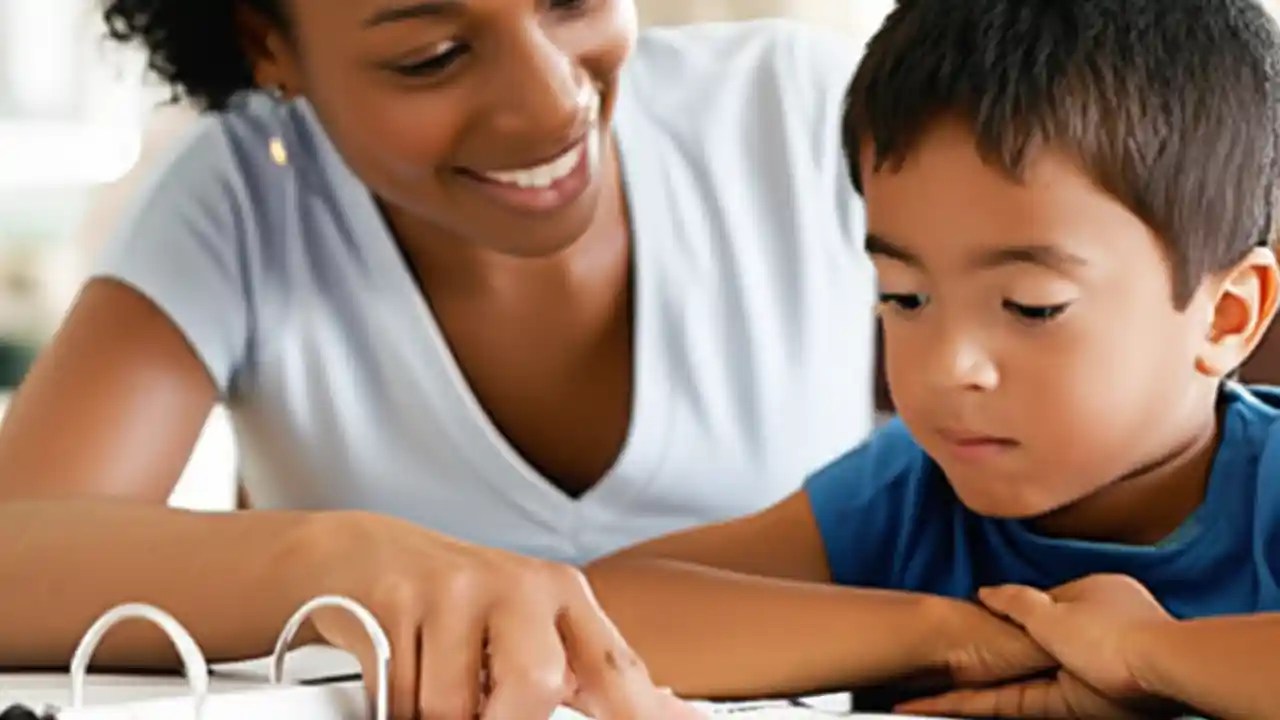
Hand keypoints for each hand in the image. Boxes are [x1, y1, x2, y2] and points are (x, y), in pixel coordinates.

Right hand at [289, 511, 687, 719]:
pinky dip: (394, 705)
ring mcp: (452, 588)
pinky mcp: (395, 599)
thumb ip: (585, 670)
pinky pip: (399, 695)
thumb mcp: (524, 627)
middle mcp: (514, 584)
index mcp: (560, 594)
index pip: (615, 667)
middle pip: (535, 686)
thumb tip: (663, 711)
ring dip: (434, 716)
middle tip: (483, 709)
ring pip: (452, 708)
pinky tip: (397, 667)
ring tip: (430, 683)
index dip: (646, 711)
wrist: (356, 555)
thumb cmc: (454, 602)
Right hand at [899, 575, 1177, 717]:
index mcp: (1083, 597)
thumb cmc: (1116, 633)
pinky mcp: (1073, 706)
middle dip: (973, 660)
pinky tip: (947, 706)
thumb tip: (985, 591)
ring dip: (969, 689)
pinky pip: (1016, 702)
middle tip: (932, 668)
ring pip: (1009, 681)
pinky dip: (981, 704)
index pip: (1031, 606)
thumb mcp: (1052, 609)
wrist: (1162, 671)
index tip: (962, 624)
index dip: (996, 616)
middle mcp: (1079, 635)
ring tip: (923, 697)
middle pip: (1014, 648)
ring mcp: (1076, 672)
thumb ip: (1015, 600)